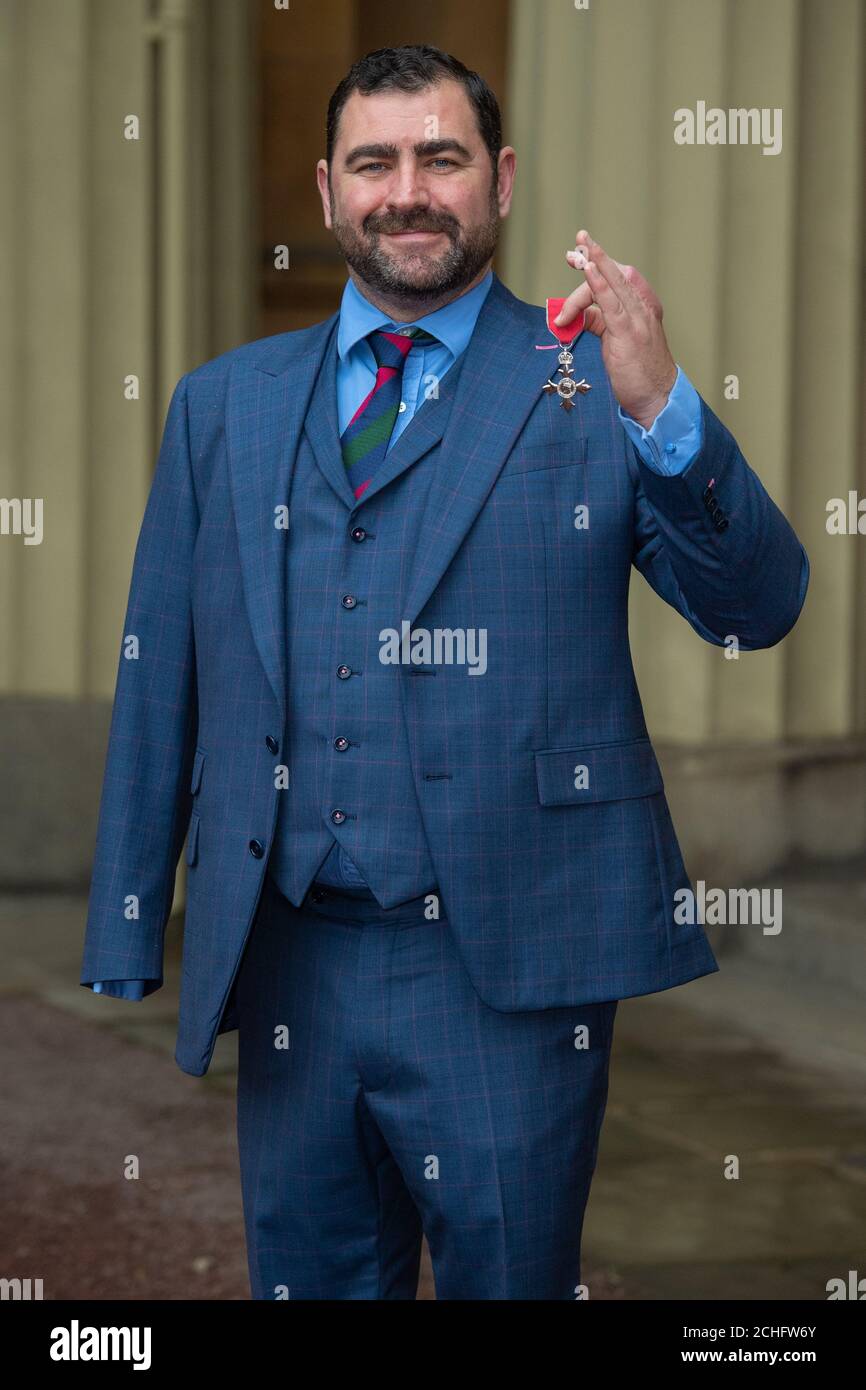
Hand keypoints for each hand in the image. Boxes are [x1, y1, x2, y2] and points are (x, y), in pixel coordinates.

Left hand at [554, 230, 676, 429]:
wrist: (658, 398)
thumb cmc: (638, 372)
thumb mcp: (617, 341)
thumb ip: (600, 323)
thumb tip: (576, 313)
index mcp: (645, 307)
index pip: (621, 277)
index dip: (600, 264)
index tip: (580, 256)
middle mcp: (644, 308)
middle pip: (618, 274)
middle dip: (596, 256)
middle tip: (577, 243)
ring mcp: (639, 320)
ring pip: (616, 283)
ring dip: (595, 264)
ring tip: (577, 253)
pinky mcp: (629, 334)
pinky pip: (612, 304)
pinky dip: (598, 285)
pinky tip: (588, 272)